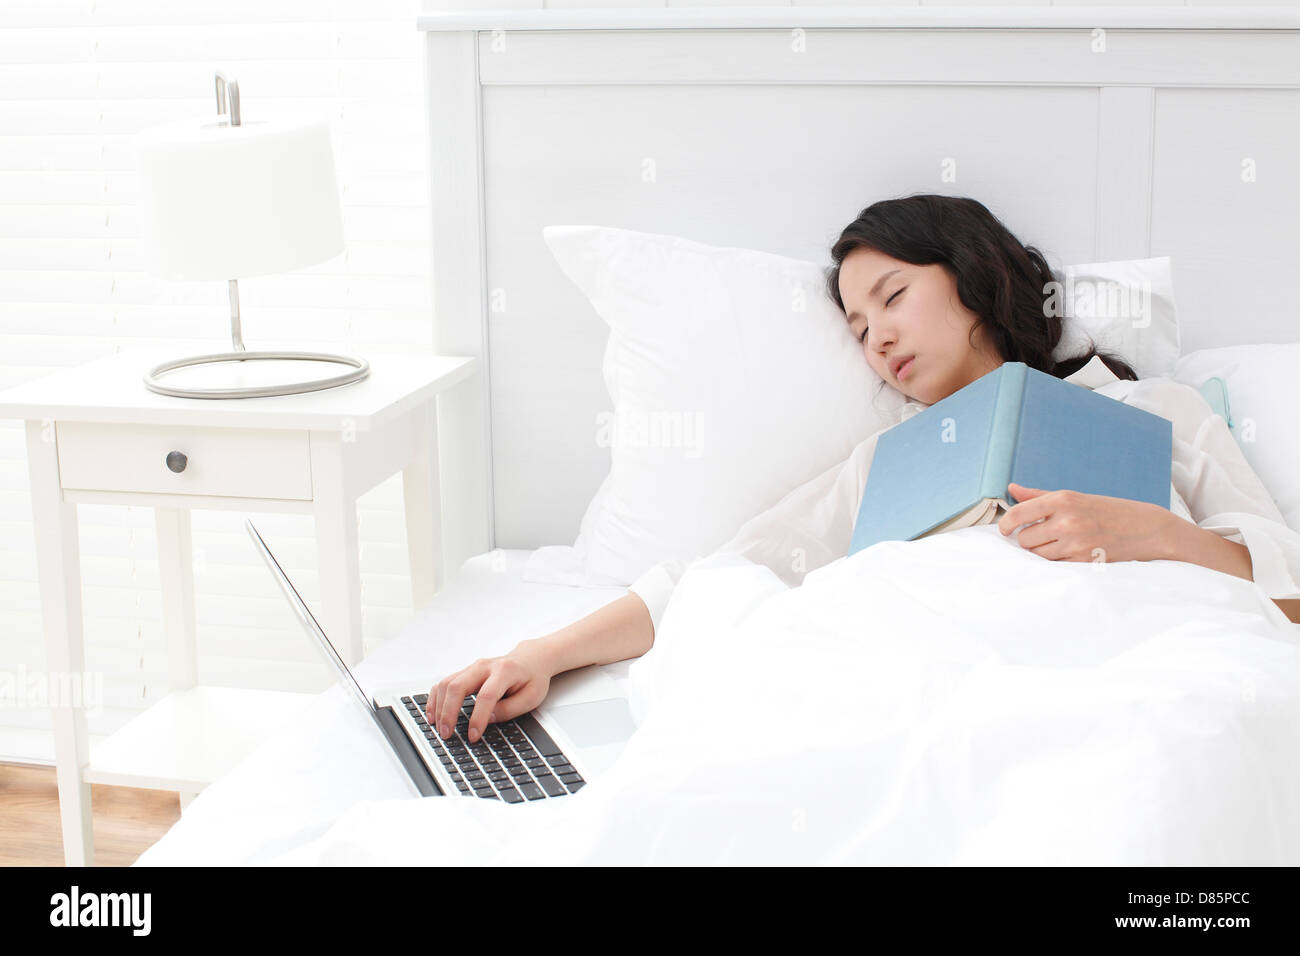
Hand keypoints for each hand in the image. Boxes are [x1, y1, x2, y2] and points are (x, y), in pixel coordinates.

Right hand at [426, 639, 556, 744]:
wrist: (531, 659)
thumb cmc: (532, 678)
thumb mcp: (531, 697)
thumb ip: (509, 709)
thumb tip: (487, 719)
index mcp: (505, 671)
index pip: (486, 696)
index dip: (478, 718)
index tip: (473, 736)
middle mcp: (485, 666)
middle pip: (458, 686)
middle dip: (448, 712)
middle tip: (447, 733)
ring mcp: (473, 667)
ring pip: (447, 683)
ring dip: (439, 706)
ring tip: (439, 727)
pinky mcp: (466, 672)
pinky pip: (444, 683)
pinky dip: (435, 698)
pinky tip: (433, 713)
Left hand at [998, 482, 1172, 564]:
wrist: (1145, 528)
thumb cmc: (1106, 510)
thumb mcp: (1074, 497)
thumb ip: (1039, 496)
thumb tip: (1011, 489)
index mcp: (1063, 499)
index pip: (1019, 513)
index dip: (1005, 524)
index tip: (1005, 529)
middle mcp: (1068, 520)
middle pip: (1025, 539)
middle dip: (1028, 539)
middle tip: (1042, 535)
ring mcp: (1076, 543)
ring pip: (1038, 555)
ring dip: (1042, 551)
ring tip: (1060, 542)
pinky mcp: (1084, 561)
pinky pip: (1054, 566)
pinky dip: (1057, 561)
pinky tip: (1070, 552)